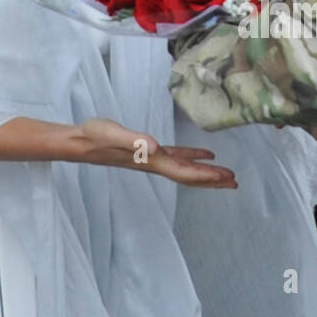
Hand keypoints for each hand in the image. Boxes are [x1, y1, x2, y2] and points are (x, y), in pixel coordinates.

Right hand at [75, 117, 236, 188]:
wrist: (81, 142)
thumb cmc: (95, 136)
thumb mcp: (113, 134)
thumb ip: (134, 140)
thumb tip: (155, 147)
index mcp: (151, 160)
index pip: (184, 172)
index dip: (205, 175)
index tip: (226, 178)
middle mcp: (155, 163)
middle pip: (189, 176)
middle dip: (213, 180)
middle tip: (235, 182)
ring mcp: (153, 159)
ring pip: (186, 169)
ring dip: (207, 174)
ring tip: (227, 176)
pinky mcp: (150, 151)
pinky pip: (177, 157)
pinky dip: (193, 157)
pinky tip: (205, 155)